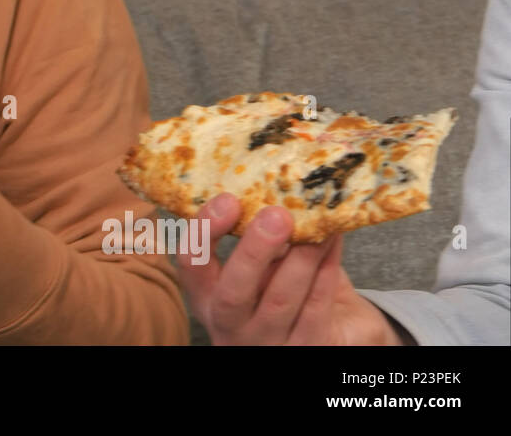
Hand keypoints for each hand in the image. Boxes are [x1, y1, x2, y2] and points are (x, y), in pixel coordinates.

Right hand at [177, 194, 407, 344]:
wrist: (312, 339)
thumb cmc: (276, 290)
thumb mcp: (253, 271)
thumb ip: (251, 237)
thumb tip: (267, 175)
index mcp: (207, 297)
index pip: (192, 265)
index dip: (204, 233)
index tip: (227, 200)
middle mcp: (229, 325)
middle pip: (233, 292)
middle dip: (254, 251)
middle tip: (276, 215)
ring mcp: (267, 343)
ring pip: (281, 300)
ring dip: (302, 257)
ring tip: (319, 222)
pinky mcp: (306, 350)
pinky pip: (316, 308)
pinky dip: (326, 270)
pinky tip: (333, 242)